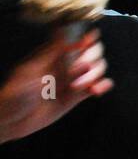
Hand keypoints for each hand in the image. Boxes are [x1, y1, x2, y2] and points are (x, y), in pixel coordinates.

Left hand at [0, 28, 112, 143]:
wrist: (13, 122)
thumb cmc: (13, 95)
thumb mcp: (29, 71)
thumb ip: (49, 55)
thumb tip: (64, 36)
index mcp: (51, 56)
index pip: (73, 39)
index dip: (84, 36)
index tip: (88, 40)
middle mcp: (64, 65)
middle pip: (91, 51)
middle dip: (92, 57)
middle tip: (82, 68)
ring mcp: (72, 80)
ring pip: (97, 68)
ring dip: (94, 75)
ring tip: (79, 86)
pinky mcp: (77, 96)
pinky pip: (97, 86)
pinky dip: (102, 86)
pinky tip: (96, 90)